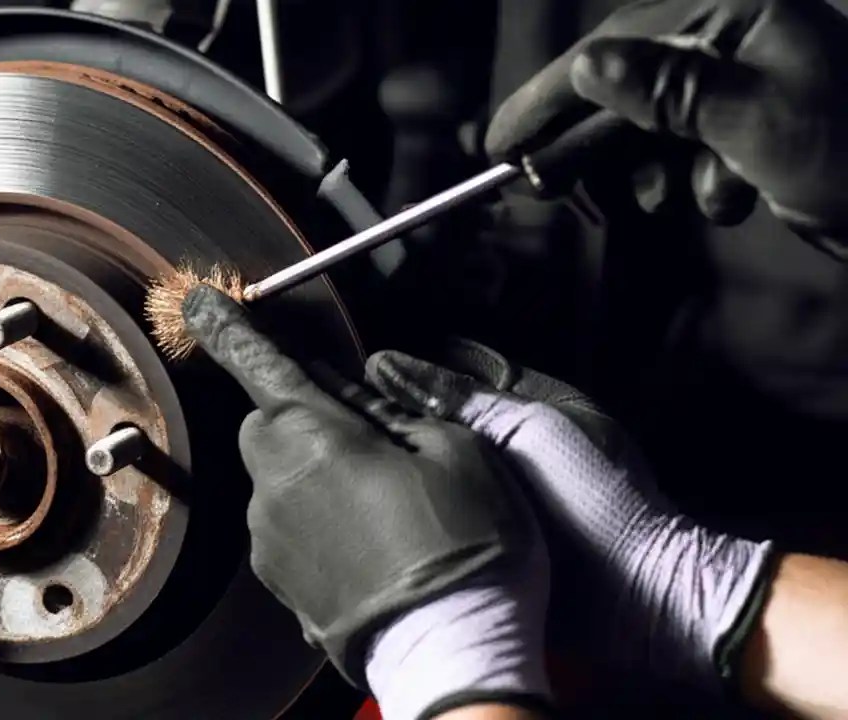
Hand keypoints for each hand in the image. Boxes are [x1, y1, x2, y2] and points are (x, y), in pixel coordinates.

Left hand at [181, 287, 549, 718]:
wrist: (454, 652)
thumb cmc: (466, 546)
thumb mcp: (456, 452)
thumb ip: (392, 409)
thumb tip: (352, 386)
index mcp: (315, 435)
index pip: (257, 364)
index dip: (227, 328)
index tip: (200, 301)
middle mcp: (274, 485)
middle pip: (267, 426)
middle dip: (303, 419)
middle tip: (370, 440)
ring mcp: (269, 538)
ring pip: (277, 480)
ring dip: (313, 476)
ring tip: (384, 510)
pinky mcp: (278, 582)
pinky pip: (285, 528)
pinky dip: (314, 523)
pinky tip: (367, 546)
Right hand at [365, 341, 776, 695]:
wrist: (635, 594)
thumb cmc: (594, 497)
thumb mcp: (526, 430)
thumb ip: (461, 397)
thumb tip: (385, 363)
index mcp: (535, 406)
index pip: (461, 376)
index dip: (416, 374)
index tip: (365, 374)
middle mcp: (516, 446)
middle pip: (447, 422)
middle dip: (404, 422)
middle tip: (348, 419)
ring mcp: (505, 495)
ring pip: (442, 469)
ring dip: (406, 469)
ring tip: (353, 460)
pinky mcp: (494, 540)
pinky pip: (447, 515)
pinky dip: (419, 511)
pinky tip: (379, 507)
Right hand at [487, 0, 847, 258]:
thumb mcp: (759, 122)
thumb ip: (669, 92)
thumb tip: (589, 66)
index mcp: (735, 16)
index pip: (616, 48)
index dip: (548, 97)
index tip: (498, 143)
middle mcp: (734, 39)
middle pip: (626, 85)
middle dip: (586, 141)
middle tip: (535, 186)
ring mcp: (747, 82)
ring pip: (655, 124)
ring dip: (646, 169)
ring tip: (655, 203)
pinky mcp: (757, 125)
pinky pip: (693, 148)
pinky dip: (695, 180)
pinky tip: (721, 201)